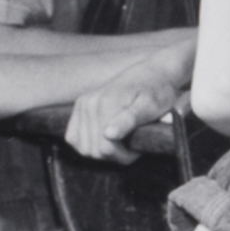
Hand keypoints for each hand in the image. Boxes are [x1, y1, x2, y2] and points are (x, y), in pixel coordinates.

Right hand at [68, 40, 193, 161]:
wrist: (151, 74)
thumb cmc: (157, 92)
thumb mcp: (150, 107)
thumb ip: (129, 120)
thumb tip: (108, 135)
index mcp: (105, 105)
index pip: (104, 148)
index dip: (122, 156)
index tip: (137, 150)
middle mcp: (89, 103)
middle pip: (92, 150)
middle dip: (113, 155)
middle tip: (130, 147)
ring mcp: (83, 104)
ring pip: (82, 147)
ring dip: (100, 151)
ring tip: (120, 144)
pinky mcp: (80, 105)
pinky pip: (73, 136)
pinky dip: (87, 143)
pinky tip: (104, 140)